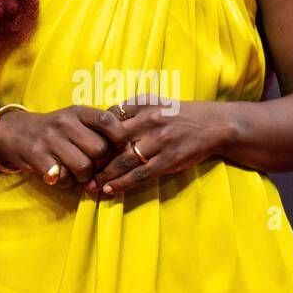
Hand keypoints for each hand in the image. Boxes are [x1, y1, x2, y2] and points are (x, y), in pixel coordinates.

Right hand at [0, 104, 132, 187]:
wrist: (14, 131)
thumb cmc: (55, 129)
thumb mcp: (75, 119)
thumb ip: (98, 128)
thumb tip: (127, 147)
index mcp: (78, 112)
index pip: (107, 120)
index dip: (120, 137)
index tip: (120, 148)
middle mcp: (65, 122)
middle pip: (99, 150)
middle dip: (101, 164)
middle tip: (94, 167)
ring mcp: (50, 139)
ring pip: (84, 167)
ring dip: (85, 176)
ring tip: (78, 173)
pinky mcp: (37, 156)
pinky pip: (63, 177)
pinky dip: (66, 182)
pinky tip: (61, 175)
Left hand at [84, 96, 229, 194]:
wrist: (213, 125)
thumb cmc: (181, 114)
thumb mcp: (156, 102)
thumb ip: (132, 109)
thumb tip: (104, 119)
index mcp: (144, 105)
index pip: (110, 119)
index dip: (93, 134)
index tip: (80, 147)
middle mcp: (150, 121)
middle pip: (114, 142)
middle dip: (94, 158)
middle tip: (79, 171)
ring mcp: (160, 141)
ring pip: (125, 161)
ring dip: (105, 175)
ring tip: (91, 186)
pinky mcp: (170, 159)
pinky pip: (142, 174)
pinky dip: (124, 183)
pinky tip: (111, 190)